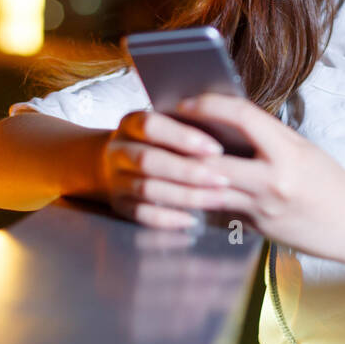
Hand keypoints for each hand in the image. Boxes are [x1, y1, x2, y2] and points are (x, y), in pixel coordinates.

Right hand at [99, 109, 233, 229]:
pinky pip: (141, 214)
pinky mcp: (119, 204)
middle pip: (148, 160)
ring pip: (148, 189)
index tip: (216, 149)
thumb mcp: (165, 126)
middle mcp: (118, 150)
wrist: (115, 164)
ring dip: (185, 195)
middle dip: (189, 171)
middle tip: (223, 179)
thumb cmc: (155, 142)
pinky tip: (192, 220)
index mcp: (131, 124)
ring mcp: (115, 179)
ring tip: (217, 199)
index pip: (152, 126)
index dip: (183, 137)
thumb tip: (229, 132)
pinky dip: (167, 218)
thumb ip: (188, 127)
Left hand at [174, 93, 344, 258]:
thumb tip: (226, 123)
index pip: (242, 117)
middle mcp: (274, 180)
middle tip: (159, 131)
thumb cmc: (332, 184)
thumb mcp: (303, 150)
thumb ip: (267, 137)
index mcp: (289, 152)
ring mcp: (262, 209)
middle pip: (212, 159)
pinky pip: (218, 210)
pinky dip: (199, 196)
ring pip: (207, 189)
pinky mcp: (256, 229)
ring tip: (160, 160)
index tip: (188, 101)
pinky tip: (180, 188)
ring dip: (181, 175)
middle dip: (182, 144)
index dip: (210, 105)